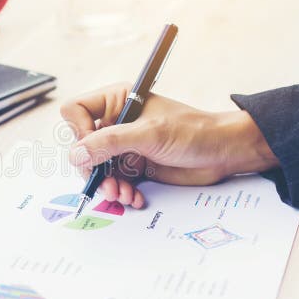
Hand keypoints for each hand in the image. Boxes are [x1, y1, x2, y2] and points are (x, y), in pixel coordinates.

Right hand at [60, 84, 277, 207]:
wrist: (223, 153)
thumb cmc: (193, 131)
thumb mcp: (148, 134)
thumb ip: (109, 143)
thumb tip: (76, 155)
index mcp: (116, 101)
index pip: (75, 111)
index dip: (78, 131)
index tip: (92, 149)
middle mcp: (116, 122)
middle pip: (82, 145)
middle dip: (93, 168)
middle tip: (107, 184)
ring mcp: (124, 145)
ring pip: (96, 168)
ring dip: (107, 185)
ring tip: (123, 194)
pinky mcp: (134, 166)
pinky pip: (114, 182)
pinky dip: (122, 192)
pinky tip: (135, 196)